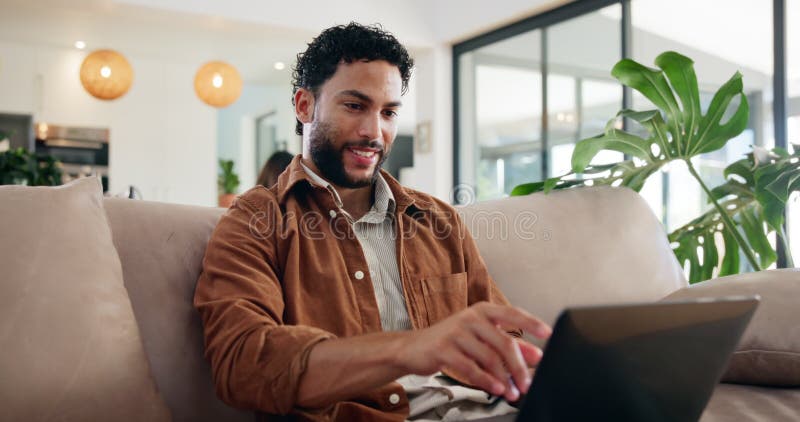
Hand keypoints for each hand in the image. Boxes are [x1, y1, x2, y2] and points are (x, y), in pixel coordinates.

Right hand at [396, 302, 550, 401]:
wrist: (413, 347)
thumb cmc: (451, 341)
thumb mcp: (480, 338)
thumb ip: (507, 344)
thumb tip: (535, 354)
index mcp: (482, 311)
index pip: (512, 313)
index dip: (531, 323)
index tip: (547, 334)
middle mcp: (470, 318)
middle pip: (504, 342)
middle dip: (519, 366)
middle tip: (528, 383)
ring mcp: (456, 332)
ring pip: (489, 358)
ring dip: (504, 378)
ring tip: (512, 391)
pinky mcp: (443, 349)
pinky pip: (471, 368)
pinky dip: (486, 381)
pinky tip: (496, 388)